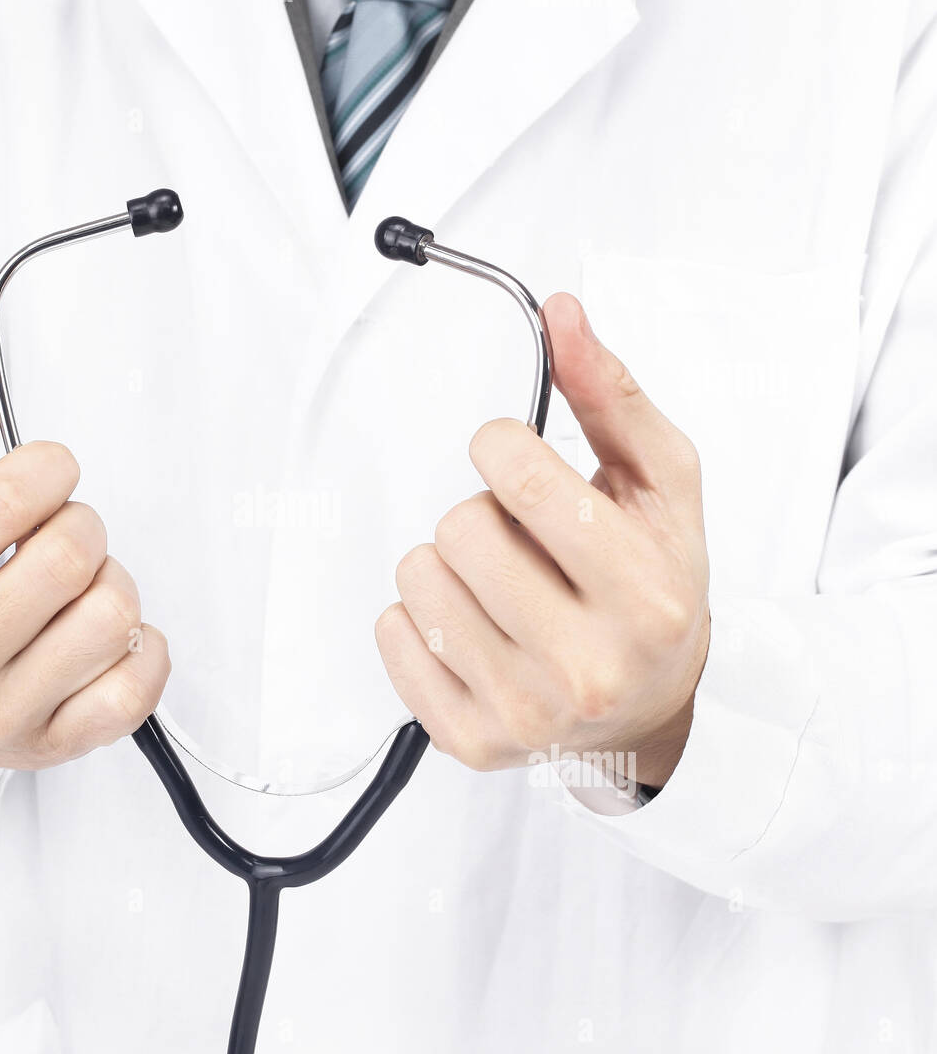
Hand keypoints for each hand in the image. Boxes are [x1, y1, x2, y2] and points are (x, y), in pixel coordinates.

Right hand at [0, 344, 169, 779]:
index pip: (7, 503)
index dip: (50, 466)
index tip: (47, 473)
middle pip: (72, 557)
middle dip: (83, 523)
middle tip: (63, 530)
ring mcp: (5, 715)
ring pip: (116, 617)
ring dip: (114, 581)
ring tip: (79, 585)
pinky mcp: (57, 746)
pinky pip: (140, 688)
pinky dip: (145, 649)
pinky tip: (108, 637)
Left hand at [376, 293, 709, 790]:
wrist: (651, 705)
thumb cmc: (655, 587)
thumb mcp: (662, 485)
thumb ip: (612, 395)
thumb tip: (563, 314)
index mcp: (643, 595)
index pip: (522, 481)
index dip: (501, 448)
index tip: (514, 461)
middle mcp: (586, 665)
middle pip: (459, 528)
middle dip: (482, 513)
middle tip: (522, 540)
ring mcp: (523, 711)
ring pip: (416, 576)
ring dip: (448, 564)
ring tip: (501, 586)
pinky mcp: (469, 739)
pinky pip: (390, 633)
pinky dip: (418, 616)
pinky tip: (474, 626)